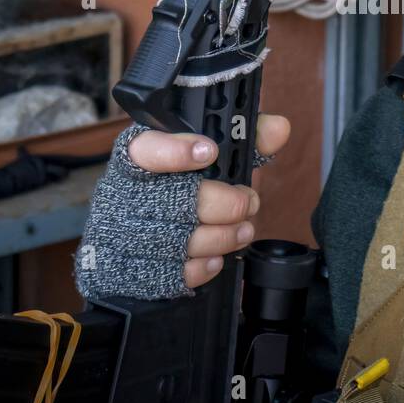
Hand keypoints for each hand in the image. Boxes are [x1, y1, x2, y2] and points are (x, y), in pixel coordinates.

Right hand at [127, 114, 290, 286]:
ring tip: (244, 229)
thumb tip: (277, 129)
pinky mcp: (135, 269)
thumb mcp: (206, 153)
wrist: (132, 231)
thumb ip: (244, 139)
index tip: (209, 151)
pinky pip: (172, 273)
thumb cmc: (176, 183)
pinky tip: (217, 258)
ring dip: (223, 237)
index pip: (146, 149)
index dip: (176, 151)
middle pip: (175, 200)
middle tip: (248, 201)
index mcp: (138, 156)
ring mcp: (126, 233)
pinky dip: (202, 268)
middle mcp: (127, 193)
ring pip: (179, 240)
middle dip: (224, 203)